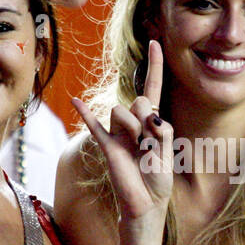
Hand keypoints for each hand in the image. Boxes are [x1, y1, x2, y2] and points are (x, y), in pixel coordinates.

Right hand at [72, 39, 173, 220]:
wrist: (146, 203)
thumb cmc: (159, 178)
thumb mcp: (170, 152)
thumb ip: (162, 129)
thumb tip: (145, 112)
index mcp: (153, 120)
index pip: (153, 87)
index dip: (155, 65)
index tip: (156, 41)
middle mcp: (134, 122)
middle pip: (141, 100)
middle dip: (149, 118)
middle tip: (153, 143)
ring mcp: (118, 132)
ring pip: (122, 111)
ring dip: (135, 128)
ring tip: (140, 150)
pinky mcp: (107, 146)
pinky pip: (93, 125)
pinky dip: (84, 112)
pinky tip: (74, 100)